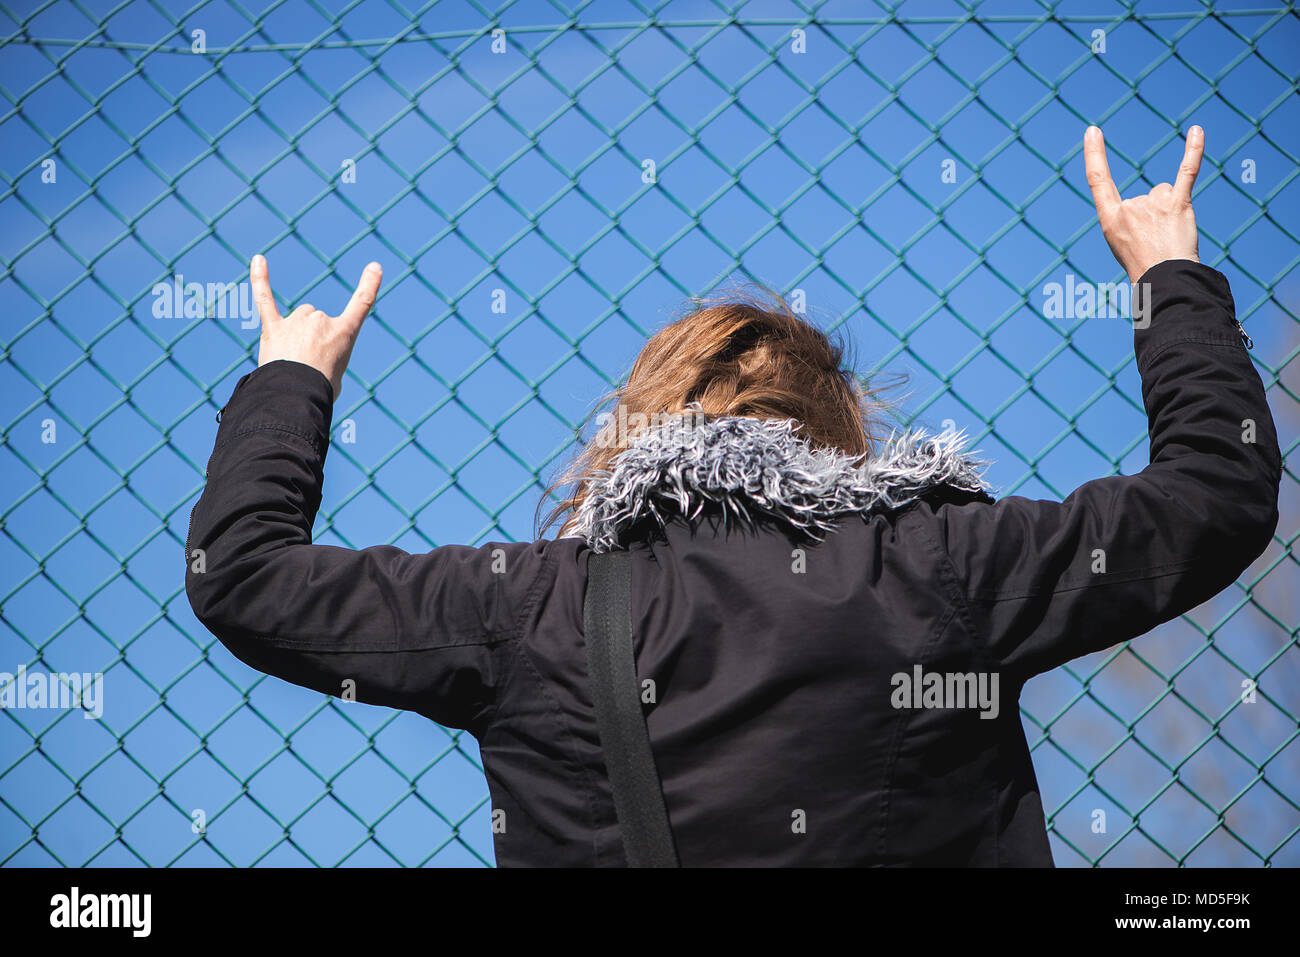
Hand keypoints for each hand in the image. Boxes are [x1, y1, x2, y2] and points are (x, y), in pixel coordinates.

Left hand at [251, 255, 381, 400]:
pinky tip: (259, 260)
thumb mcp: (337, 374)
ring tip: (292, 364)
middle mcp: (322, 320)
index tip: (374, 267)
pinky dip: (260, 279)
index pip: (362, 303)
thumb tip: (305, 355)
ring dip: (295, 338)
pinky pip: (265, 299)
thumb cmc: (320, 390)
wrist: (296, 395)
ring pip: (297, 321)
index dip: (369, 284)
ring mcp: (296, 322)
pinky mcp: (273, 327)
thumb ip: (326, 356)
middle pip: (318, 320)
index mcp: (344, 332)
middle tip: (311, 367)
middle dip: (313, 340)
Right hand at [1084, 125, 1202, 282]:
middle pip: (1147, 197)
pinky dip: (1194, 150)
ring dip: (1172, 212)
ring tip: (1171, 237)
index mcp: (1109, 217)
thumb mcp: (1124, 242)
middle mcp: (1129, 206)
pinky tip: (1197, 130)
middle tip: (1156, 245)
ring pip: (1165, 195)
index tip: (1093, 132)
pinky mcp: (1178, 203)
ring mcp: (1153, 203)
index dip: (1094, 154)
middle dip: (1156, 218)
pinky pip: (1188, 170)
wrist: (1164, 280)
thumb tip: (1161, 190)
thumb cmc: (1144, 266)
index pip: (1097, 179)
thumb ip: (1134, 215)